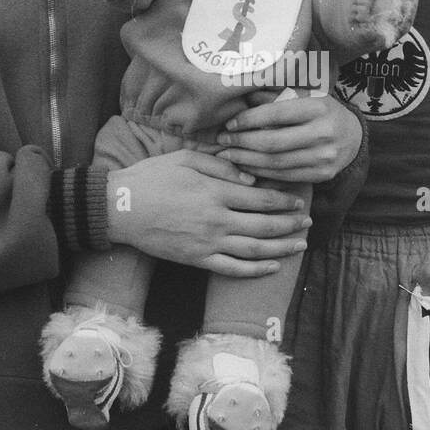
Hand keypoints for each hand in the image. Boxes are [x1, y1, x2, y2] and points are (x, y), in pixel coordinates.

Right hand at [107, 149, 312, 276]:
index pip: (261, 199)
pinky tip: (271, 267)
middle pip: (265, 226)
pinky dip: (255, 270)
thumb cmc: (152, 178)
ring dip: (282, 249)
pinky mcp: (197, 259)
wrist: (121, 209)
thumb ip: (221, 167)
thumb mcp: (186, 159)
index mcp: (216, 192)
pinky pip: (232, 269)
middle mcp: (217, 220)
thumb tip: (251, 178)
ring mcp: (208, 243)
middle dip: (291, 225)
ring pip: (254, 250)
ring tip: (300, 246)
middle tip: (308, 223)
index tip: (299, 202)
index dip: (284, 202)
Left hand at [216, 91, 361, 182]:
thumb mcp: (304, 95)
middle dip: (242, 142)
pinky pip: (285, 176)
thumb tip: (241, 95)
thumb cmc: (321, 111)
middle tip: (222, 140)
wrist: (353, 136)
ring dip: (246, 160)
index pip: (276, 114)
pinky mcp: (322, 175)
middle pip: (273, 142)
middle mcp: (323, 133)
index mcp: (318, 107)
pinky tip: (246, 166)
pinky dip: (261, 172)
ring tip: (227, 154)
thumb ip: (274, 96)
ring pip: (276, 162)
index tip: (229, 123)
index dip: (249, 120)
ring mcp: (324, 157)